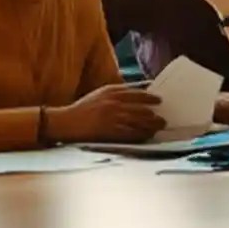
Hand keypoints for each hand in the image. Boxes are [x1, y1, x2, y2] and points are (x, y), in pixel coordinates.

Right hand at [46, 84, 164, 142]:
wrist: (65, 122)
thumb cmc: (83, 109)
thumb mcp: (100, 94)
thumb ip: (117, 93)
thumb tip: (138, 93)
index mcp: (111, 91)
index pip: (137, 93)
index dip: (150, 98)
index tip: (159, 100)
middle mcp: (114, 103)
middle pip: (141, 108)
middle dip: (154, 114)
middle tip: (163, 119)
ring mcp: (113, 118)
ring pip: (139, 121)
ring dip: (151, 125)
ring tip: (159, 127)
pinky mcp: (110, 131)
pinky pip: (131, 133)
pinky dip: (141, 134)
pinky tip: (147, 135)